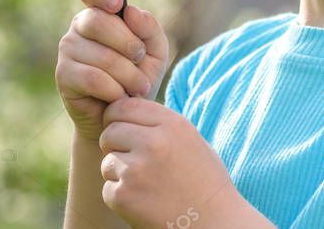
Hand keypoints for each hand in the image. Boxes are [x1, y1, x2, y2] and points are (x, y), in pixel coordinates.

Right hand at [55, 0, 168, 141]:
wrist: (124, 118)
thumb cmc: (138, 79)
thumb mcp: (154, 52)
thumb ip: (150, 28)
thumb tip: (130, 11)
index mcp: (100, 12)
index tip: (117, 4)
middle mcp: (79, 26)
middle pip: (98, 21)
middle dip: (129, 45)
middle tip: (141, 61)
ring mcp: (68, 49)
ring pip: (101, 55)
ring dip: (128, 75)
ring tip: (139, 87)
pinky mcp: (63, 75)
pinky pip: (93, 78)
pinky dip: (114, 90)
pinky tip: (120, 97)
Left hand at [99, 97, 259, 228]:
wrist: (216, 224)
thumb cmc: (205, 181)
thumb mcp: (190, 139)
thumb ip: (160, 122)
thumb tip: (124, 108)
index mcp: (172, 124)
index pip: (125, 106)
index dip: (117, 117)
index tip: (121, 128)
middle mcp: (153, 142)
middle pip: (110, 132)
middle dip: (116, 145)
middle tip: (134, 162)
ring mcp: (136, 170)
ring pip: (107, 161)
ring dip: (119, 173)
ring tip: (146, 185)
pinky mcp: (124, 196)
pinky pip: (108, 189)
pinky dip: (121, 198)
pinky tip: (144, 203)